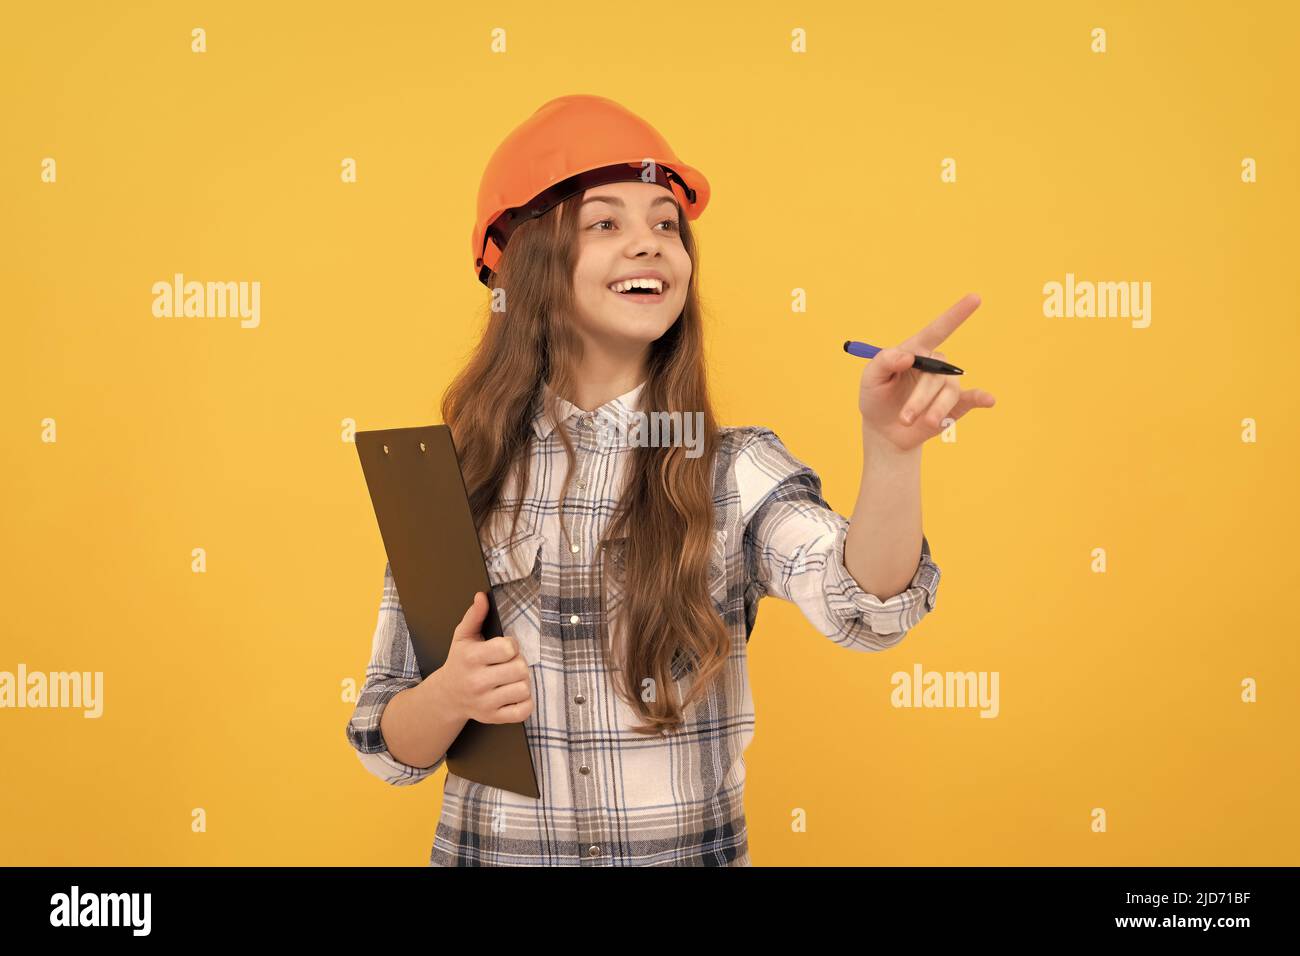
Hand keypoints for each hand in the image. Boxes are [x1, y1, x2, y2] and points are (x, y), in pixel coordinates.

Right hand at [435, 591, 533, 724]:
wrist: (447, 696)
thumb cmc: (459, 662)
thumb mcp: (462, 637)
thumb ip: (474, 615)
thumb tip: (482, 596)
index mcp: (471, 658)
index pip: (508, 649)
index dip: (512, 646)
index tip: (505, 648)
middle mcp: (477, 682)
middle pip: (520, 669)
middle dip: (519, 663)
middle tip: (510, 664)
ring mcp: (485, 703)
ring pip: (523, 689)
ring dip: (522, 682)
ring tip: (511, 679)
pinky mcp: (493, 718)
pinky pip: (523, 711)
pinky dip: (525, 703)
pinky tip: (514, 694)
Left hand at [858, 293, 996, 452]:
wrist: (883, 430)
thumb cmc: (876, 397)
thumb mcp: (870, 377)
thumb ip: (884, 361)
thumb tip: (909, 356)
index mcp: (916, 351)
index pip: (937, 330)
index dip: (956, 314)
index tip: (975, 298)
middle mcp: (935, 365)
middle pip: (937, 373)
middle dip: (919, 398)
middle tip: (904, 417)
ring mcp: (946, 385)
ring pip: (948, 391)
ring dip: (934, 409)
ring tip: (918, 423)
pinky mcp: (956, 406)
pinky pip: (972, 399)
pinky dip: (981, 398)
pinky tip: (989, 400)